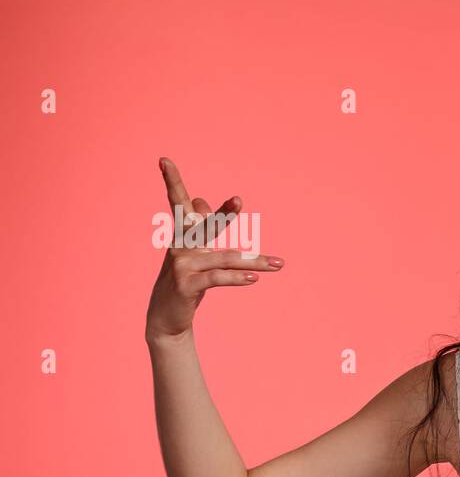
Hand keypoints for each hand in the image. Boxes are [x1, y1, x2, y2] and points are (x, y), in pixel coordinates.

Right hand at [145, 157, 284, 340]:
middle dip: (223, 213)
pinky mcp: (186, 284)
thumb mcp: (194, 253)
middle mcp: (179, 246)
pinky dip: (236, 277)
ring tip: (278, 265)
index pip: (178, 203)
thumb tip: (201, 200)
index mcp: (182, 234)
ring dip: (254, 261)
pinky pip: (217, 277)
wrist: (167, 317)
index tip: (164, 159)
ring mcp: (180, 265)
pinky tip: (254, 278)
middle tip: (239, 199)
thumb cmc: (185, 280)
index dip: (172, 181)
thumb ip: (200, 228)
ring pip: (223, 258)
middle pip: (204, 225)